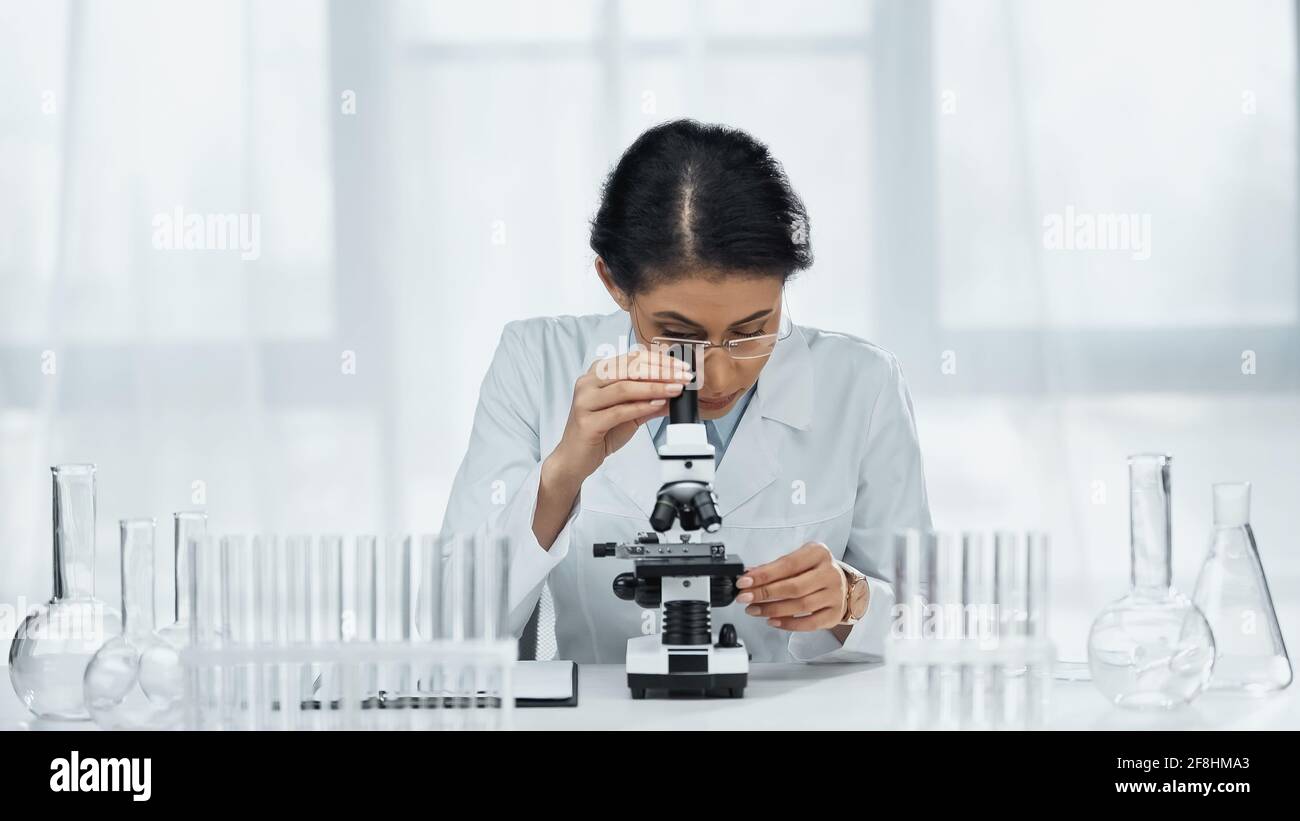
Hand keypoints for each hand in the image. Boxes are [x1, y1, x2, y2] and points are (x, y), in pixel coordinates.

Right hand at [547, 347, 693, 484]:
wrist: (574, 458)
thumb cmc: (600, 432)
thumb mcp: (630, 413)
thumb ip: (650, 401)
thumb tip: (677, 391)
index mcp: (598, 373)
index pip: (632, 358)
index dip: (660, 361)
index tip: (682, 367)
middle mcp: (588, 382)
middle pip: (629, 369)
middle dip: (661, 372)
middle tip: (684, 377)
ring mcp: (585, 401)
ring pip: (624, 387)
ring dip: (654, 387)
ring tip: (675, 389)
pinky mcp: (586, 421)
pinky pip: (618, 411)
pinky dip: (641, 407)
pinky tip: (657, 405)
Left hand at [735, 542, 847, 630]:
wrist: (841, 583)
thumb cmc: (815, 570)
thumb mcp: (798, 560)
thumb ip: (775, 567)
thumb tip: (749, 576)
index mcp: (819, 554)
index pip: (787, 565)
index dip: (763, 575)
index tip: (744, 582)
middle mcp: (830, 573)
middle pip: (793, 587)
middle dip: (764, 594)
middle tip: (744, 598)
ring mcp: (835, 594)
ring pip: (800, 605)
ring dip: (772, 609)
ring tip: (754, 610)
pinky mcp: (835, 614)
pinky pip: (809, 623)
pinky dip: (788, 624)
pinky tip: (772, 621)